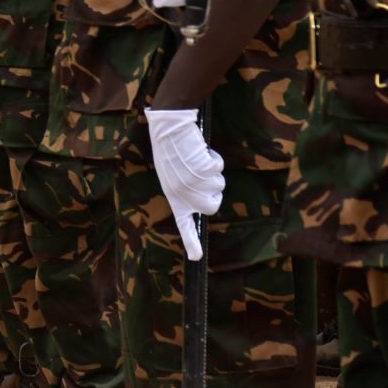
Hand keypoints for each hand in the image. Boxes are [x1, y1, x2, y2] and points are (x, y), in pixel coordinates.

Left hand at [146, 107, 224, 260]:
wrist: (168, 129)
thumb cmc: (170, 150)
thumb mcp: (172, 175)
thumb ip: (185, 191)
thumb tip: (202, 204)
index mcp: (173, 195)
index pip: (183, 223)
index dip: (191, 241)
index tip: (196, 258)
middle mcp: (183, 193)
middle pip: (212, 206)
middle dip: (214, 193)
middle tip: (205, 177)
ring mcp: (194, 183)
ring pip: (219, 185)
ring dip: (212, 171)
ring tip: (196, 158)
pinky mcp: (203, 170)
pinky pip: (219, 167)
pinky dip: (214, 157)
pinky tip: (200, 151)